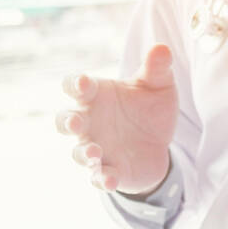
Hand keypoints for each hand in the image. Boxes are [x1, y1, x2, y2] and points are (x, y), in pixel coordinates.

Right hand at [58, 44, 177, 195]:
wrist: (159, 144)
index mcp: (96, 95)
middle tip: (76, 121)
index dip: (75, 84)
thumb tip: (162, 48)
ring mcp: (96, 148)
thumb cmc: (149, 108)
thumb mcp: (158, 86)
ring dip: (83, 154)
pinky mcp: (108, 171)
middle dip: (67, 121)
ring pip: (78, 153)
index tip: (83, 83)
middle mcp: (90, 122)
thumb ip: (157, 68)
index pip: (75, 87)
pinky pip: (98, 177)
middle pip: (64, 121)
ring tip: (95, 153)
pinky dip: (102, 179)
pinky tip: (110, 180)